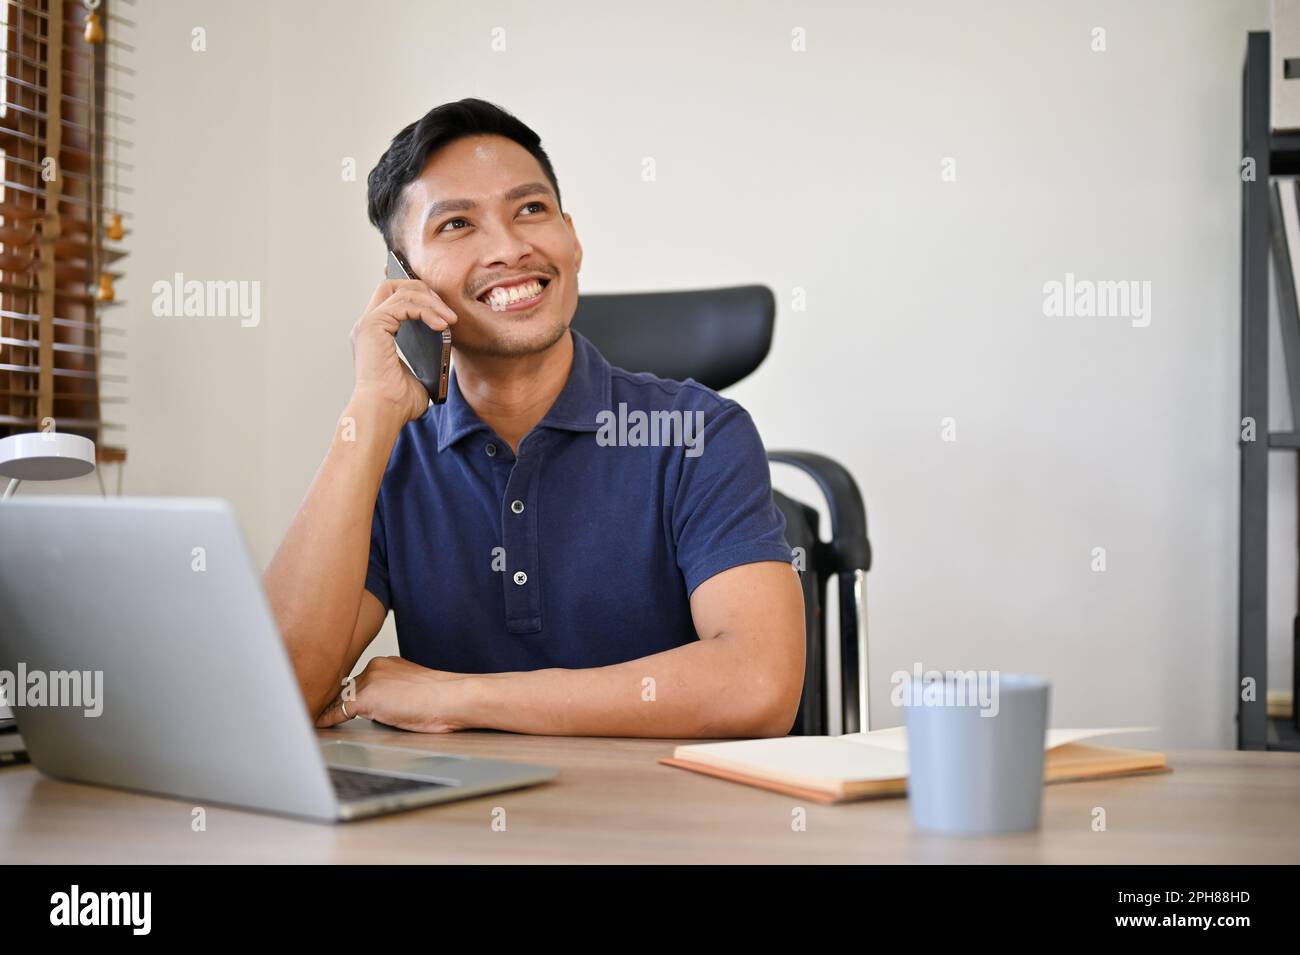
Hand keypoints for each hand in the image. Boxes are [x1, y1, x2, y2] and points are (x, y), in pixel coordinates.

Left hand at [316, 656, 472, 733]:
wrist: (453, 697)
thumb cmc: (442, 699)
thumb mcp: (414, 690)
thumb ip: (395, 693)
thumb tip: (384, 708)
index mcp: (388, 663)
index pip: (361, 679)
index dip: (348, 693)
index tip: (335, 700)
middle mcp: (376, 666)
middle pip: (347, 687)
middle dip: (335, 700)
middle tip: (317, 709)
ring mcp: (370, 680)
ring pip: (340, 697)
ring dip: (330, 708)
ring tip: (316, 717)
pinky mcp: (366, 697)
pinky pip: (337, 710)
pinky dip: (326, 719)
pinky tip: (318, 725)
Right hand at [349, 276, 457, 423]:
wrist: (384, 412)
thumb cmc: (398, 403)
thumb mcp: (419, 375)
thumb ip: (426, 359)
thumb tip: (443, 353)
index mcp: (376, 335)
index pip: (392, 298)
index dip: (418, 296)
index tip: (442, 310)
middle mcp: (368, 325)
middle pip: (393, 285)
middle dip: (423, 291)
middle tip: (446, 311)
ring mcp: (368, 324)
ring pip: (401, 292)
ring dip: (431, 302)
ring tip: (450, 320)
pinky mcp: (373, 325)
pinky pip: (404, 303)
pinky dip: (426, 310)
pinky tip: (442, 325)